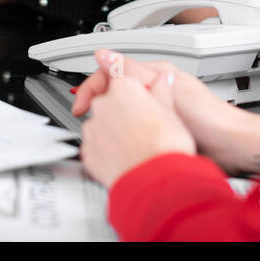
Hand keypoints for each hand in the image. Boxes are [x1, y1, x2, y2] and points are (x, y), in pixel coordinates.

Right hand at [73, 50, 241, 168]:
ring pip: (126, 112)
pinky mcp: (165, 130)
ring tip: (104, 134)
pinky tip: (125, 144)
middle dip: (100, 106)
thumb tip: (103, 53)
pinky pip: (137, 129)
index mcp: (155, 75)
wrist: (233, 146)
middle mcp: (156, 91)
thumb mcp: (164, 88)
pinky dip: (126, 135)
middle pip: (117, 93)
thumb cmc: (209, 116)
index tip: (80, 106)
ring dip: (112, 122)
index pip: (112, 73)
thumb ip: (132, 71)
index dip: (92, 88)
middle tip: (89, 123)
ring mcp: (160, 111)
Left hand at [80, 69, 194, 187]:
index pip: (120, 78)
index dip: (133, 91)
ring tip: (134, 146)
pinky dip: (106, 151)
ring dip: (113, 132)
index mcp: (124, 88)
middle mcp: (103, 105)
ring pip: (101, 125)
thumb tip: (164, 79)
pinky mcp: (87, 152)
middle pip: (109, 102)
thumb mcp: (172, 112)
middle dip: (122, 112)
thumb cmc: (165, 147)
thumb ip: (163, 91)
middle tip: (141, 126)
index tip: (137, 98)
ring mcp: (93, 129)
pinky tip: (124, 158)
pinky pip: (95, 147)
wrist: (154, 182)